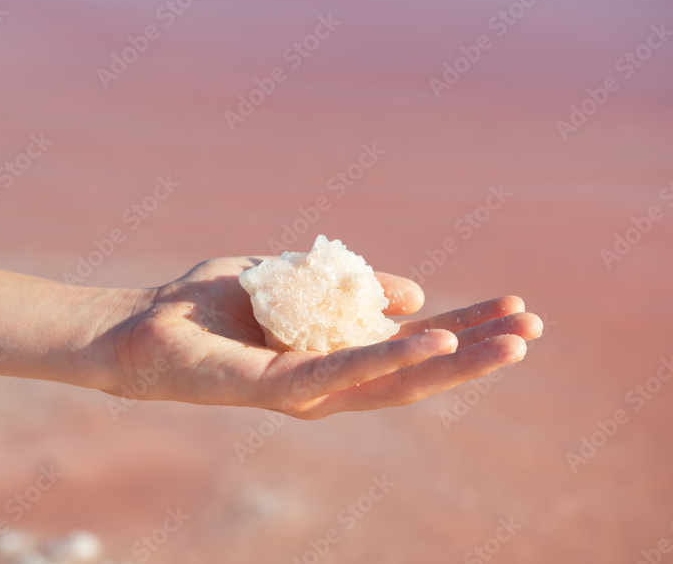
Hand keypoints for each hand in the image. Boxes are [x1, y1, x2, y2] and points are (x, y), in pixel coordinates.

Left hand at [104, 256, 542, 418]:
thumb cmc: (209, 306)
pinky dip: (390, 357)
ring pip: (392, 383)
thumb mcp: (294, 280)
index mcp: (334, 355)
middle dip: (476, 352)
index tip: (514, 306)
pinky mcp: (274, 389)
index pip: (413, 347)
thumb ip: (351, 285)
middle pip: (416, 373)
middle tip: (534, 327)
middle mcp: (327, 383)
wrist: (138, 326)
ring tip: (509, 340)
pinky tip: (432, 341)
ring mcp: (303, 392)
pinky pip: (340, 374)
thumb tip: (414, 293)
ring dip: (454, 362)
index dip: (465, 330)